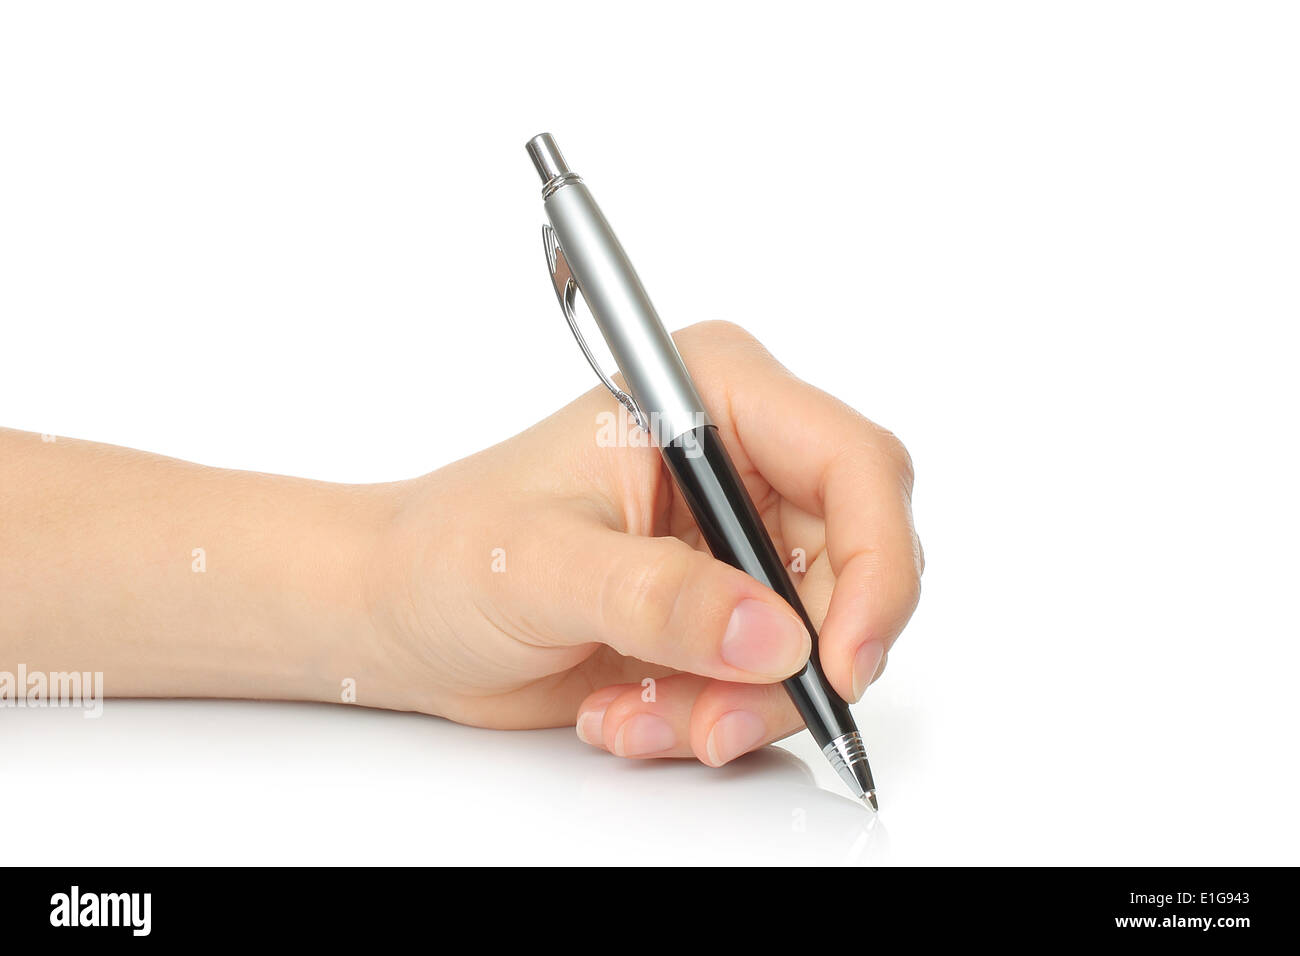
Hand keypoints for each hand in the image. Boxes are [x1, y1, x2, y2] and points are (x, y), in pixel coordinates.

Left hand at [370, 322, 921, 766]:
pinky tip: (632, 711)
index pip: (854, 464)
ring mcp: (739, 537)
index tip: (840, 661)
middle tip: (712, 719)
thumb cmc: (451, 552)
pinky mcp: (726, 607)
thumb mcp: (543, 567)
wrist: (406, 612)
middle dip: (793, 664)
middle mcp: (744, 459)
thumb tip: (776, 637)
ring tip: (642, 716)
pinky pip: (775, 679)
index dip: (875, 565)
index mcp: (712, 396)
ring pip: (819, 638)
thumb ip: (659, 597)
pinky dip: (716, 715)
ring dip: (741, 703)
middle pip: (854, 566)